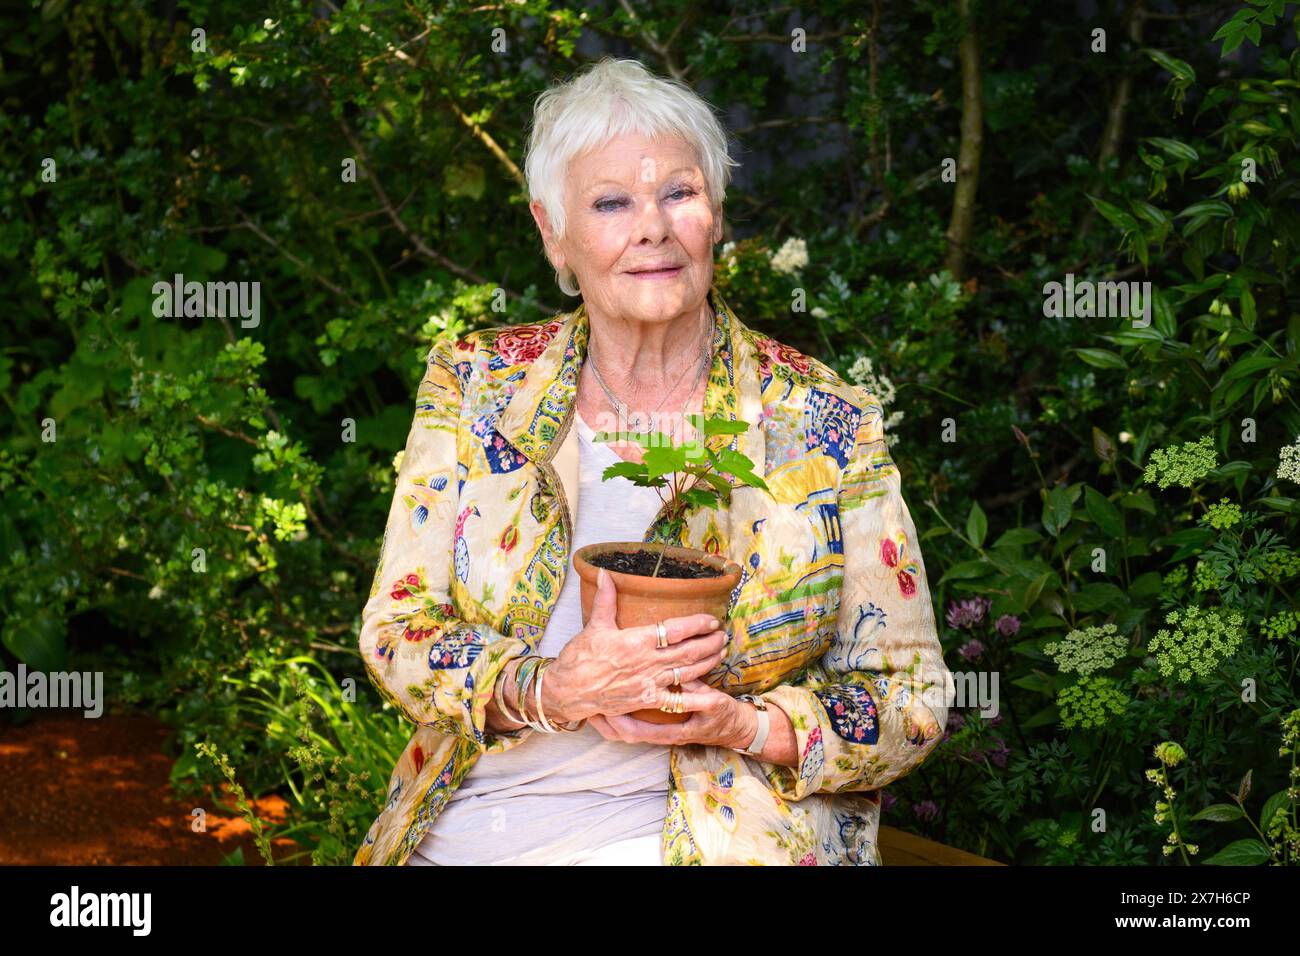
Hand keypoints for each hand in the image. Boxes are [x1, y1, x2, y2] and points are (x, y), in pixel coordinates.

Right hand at [542, 567, 727, 723]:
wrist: (567, 691)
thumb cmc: (579, 658)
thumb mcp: (594, 625)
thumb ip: (605, 599)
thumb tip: (607, 573)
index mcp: (636, 640)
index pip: (676, 629)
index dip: (698, 624)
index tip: (711, 619)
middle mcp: (647, 661)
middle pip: (689, 651)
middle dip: (710, 642)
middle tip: (723, 635)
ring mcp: (649, 683)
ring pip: (688, 672)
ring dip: (708, 662)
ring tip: (721, 653)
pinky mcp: (646, 700)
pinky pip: (676, 699)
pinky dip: (695, 695)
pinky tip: (709, 691)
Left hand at [587, 679, 755, 750]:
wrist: (732, 730)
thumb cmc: (723, 716)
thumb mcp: (714, 703)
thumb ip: (696, 691)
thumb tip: (681, 677)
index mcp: (675, 732)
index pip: (641, 731)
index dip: (623, 721)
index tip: (607, 708)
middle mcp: (663, 737)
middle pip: (626, 736)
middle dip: (607, 724)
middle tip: (588, 710)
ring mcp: (660, 735)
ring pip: (625, 735)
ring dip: (609, 725)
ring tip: (589, 712)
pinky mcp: (659, 730)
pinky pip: (632, 731)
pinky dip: (617, 724)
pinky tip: (606, 713)